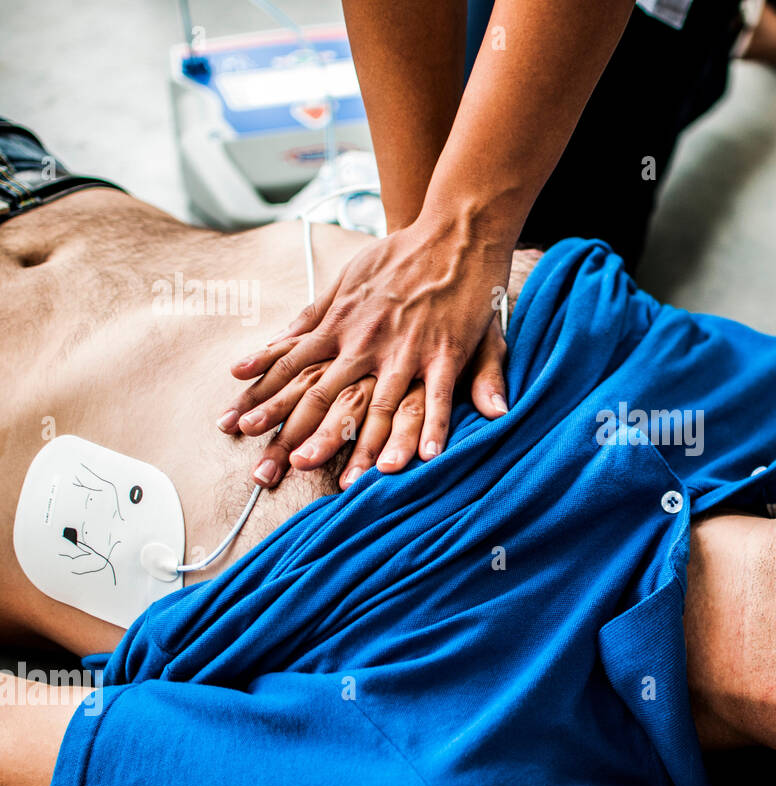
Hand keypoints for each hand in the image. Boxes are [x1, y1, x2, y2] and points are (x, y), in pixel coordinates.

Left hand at [219, 218, 511, 487]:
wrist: (453, 230)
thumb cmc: (401, 254)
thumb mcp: (347, 276)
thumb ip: (315, 313)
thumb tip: (281, 338)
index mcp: (340, 324)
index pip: (291, 366)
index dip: (263, 397)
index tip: (239, 425)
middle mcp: (365, 342)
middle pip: (323, 396)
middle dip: (295, 435)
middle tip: (273, 469)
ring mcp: (405, 349)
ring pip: (379, 406)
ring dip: (364, 445)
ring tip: (349, 481)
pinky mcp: (446, 352)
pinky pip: (438, 398)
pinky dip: (433, 428)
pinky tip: (427, 457)